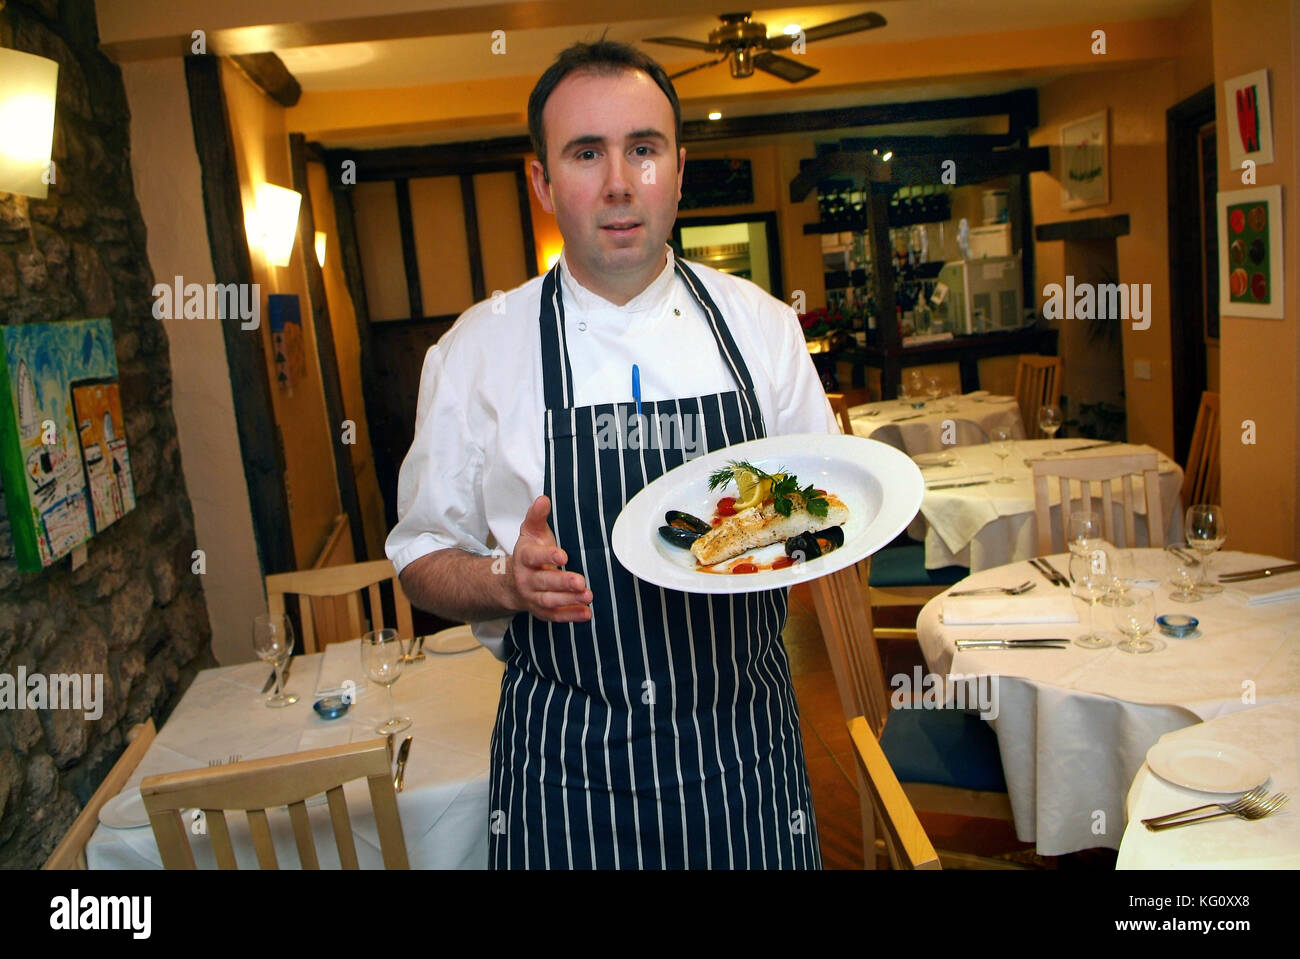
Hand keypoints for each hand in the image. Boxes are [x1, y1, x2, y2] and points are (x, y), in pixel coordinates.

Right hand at [504, 496, 592, 622]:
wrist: (512, 583)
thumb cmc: (529, 553)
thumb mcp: (530, 532)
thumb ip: (537, 516)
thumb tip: (544, 498)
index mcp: (524, 558)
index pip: (534, 557)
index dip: (547, 556)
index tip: (563, 556)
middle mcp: (527, 579)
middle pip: (543, 582)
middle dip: (562, 583)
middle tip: (580, 581)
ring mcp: (533, 597)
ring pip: (550, 601)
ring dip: (569, 600)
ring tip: (588, 596)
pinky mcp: (542, 611)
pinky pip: (555, 616)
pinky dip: (570, 616)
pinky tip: (587, 613)